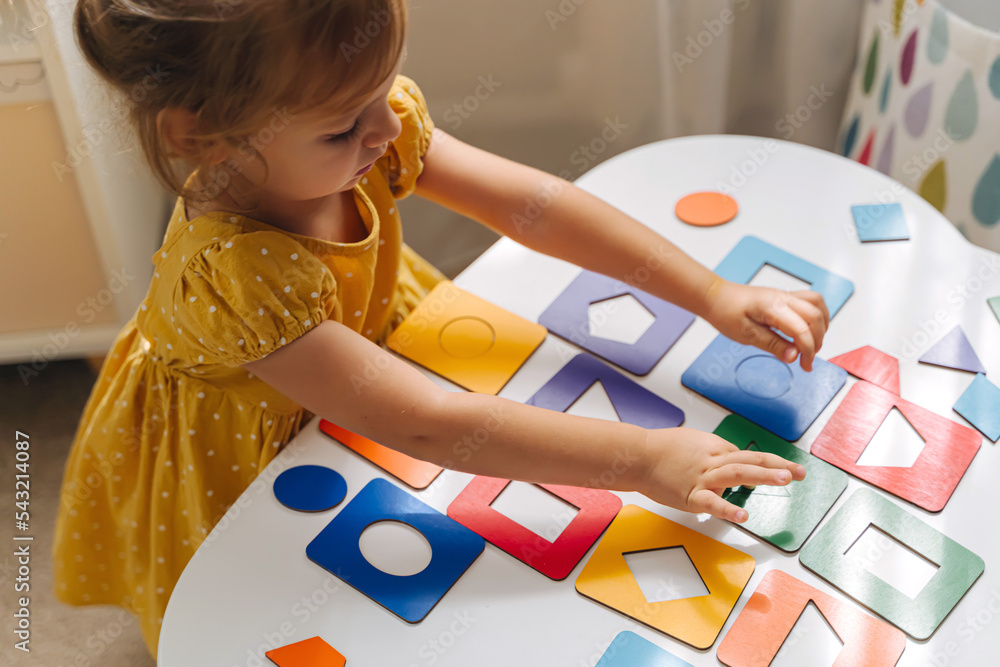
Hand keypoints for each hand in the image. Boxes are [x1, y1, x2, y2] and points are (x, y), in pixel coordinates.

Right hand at [640, 428, 805, 522]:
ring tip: (785, 479)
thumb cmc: (660, 449)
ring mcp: (703, 477)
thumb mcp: (690, 441)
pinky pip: (713, 502)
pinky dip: (729, 508)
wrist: (636, 456)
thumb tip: (724, 461)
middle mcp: (712, 460)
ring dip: (764, 476)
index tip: (779, 470)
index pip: (743, 457)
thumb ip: (709, 453)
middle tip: (799, 472)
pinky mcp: (691, 495)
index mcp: (713, 447)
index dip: (762, 465)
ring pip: (739, 473)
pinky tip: (744, 515)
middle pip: (750, 460)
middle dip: (778, 465)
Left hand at [704, 279, 828, 370]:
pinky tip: (809, 330)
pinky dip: (816, 316)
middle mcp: (783, 297)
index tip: (805, 365)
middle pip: (816, 316)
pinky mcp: (784, 297)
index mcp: (773, 307)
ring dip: (821, 326)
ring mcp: (785, 295)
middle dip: (817, 340)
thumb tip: (794, 356)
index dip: (808, 350)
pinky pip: (810, 302)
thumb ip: (772, 345)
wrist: (715, 297)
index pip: (802, 329)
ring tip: (811, 344)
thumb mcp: (746, 335)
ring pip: (817, 305)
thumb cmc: (725, 312)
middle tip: (807, 359)